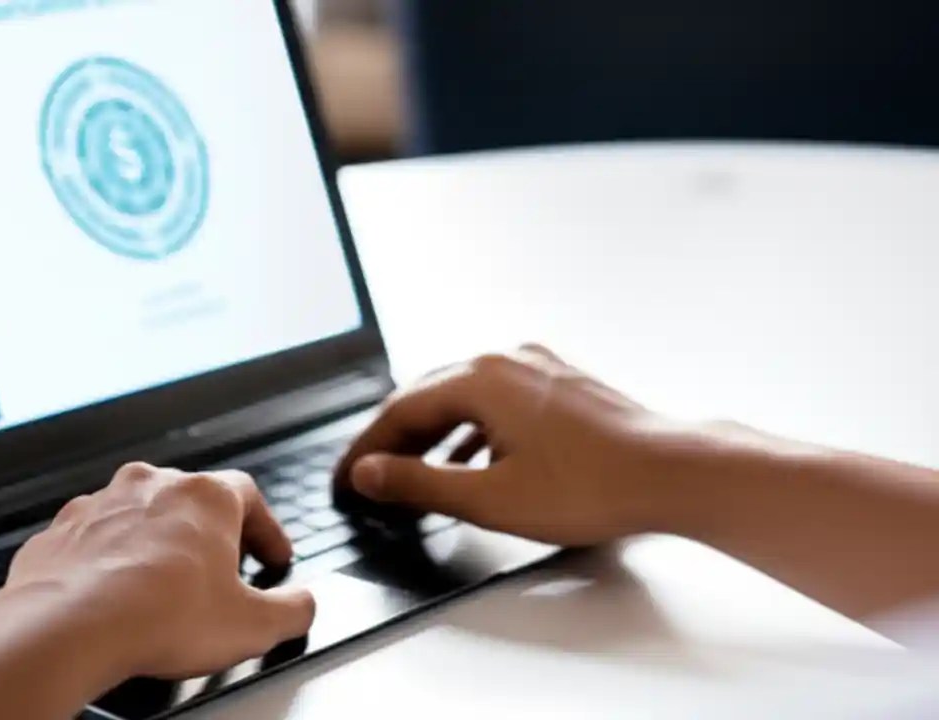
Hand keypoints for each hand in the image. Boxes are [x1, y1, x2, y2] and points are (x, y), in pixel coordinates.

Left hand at [0, 464, 315, 719]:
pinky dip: (109, 562)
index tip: (271, 557)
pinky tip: (115, 597)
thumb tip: (302, 604)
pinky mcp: (61, 531)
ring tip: (163, 591)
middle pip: (194, 502)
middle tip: (219, 577)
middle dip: (209, 538)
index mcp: (205, 496)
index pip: (250, 497)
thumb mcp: (252, 625)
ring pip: (140, 517)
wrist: (68, 627)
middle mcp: (151, 486)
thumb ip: (291, 610)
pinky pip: (95, 540)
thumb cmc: (157, 616)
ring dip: (156, 546)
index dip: (267, 530)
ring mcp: (100, 504)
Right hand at [335, 344, 687, 545]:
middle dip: (393, 438)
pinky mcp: (561, 386)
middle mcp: (506, 362)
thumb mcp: (491, 498)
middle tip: (368, 475)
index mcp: (481, 378)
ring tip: (410, 471)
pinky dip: (469, 431)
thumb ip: (420, 483)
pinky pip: (496, 402)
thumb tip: (370, 473)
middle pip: (428, 396)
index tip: (346, 478)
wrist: (674, 474)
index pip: (400, 410)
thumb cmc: (594, 486)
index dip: (366, 449)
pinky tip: (469, 461)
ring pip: (462, 397)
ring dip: (430, 435)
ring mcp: (537, 369)